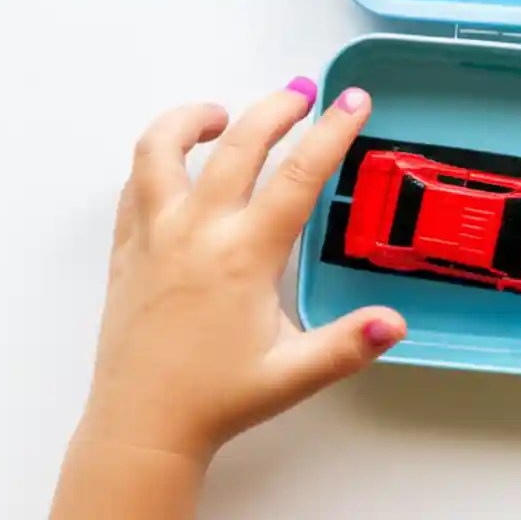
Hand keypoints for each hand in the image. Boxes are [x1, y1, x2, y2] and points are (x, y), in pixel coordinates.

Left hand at [78, 78, 405, 462]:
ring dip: (192, 119)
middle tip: (302, 94)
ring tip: (222, 115)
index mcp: (244, 256)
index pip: (297, 177)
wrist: (142, 426)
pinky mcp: (126, 249)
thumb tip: (394, 323)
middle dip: (276, 108)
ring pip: (161, 150)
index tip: (351, 102)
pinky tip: (177, 166)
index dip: (331, 133)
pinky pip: (133, 184)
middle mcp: (197, 233)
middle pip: (238, 144)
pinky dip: (156, 160)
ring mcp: (154, 236)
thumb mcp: (294, 375)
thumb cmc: (218, 399)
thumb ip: (348, 344)